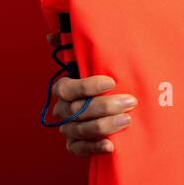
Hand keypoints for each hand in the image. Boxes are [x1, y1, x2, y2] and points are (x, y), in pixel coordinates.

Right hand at [44, 31, 136, 156]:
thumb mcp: (101, 65)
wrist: (118, 108)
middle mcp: (63, 109)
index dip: (88, 86)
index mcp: (65, 89)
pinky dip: (94, 148)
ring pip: (80, 129)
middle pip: (77, 110)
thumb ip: (83, 50)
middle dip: (104, 106)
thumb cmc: (109, 84)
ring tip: (127, 120)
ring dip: (104, 125)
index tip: (112, 82)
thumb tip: (53, 34)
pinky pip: (79, 149)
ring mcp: (68, 128)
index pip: (68, 88)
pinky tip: (111, 145)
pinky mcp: (75, 145)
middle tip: (130, 102)